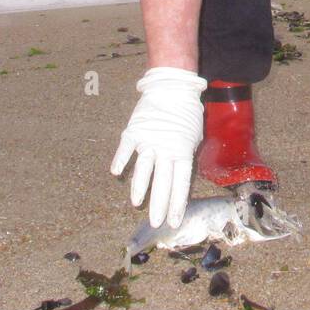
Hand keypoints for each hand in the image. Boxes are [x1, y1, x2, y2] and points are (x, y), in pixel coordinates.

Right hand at [110, 66, 206, 228]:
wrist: (172, 87)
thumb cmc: (186, 112)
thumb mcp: (194, 135)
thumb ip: (185, 156)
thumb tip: (180, 175)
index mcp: (183, 151)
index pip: (180, 183)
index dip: (176, 203)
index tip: (173, 221)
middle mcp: (165, 149)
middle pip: (162, 181)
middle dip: (159, 204)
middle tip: (156, 222)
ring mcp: (148, 140)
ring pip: (143, 168)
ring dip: (139, 186)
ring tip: (136, 203)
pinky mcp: (134, 131)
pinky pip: (126, 148)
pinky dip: (121, 159)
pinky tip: (116, 172)